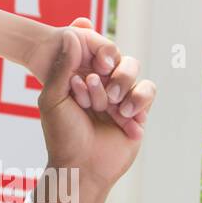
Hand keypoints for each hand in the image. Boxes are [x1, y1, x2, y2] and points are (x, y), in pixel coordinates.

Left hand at [37, 28, 145, 201]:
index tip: (86, 70)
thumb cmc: (62, 135)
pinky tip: (125, 118)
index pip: (91, 52)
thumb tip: (70, 33)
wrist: (81, 168)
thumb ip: (62, 67)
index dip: (92, 56)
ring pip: (133, 71)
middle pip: (114, 58)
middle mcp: (100, 84)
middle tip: (95, 86)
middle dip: (106, 74)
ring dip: (122, 85)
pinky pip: (147, 91)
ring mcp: (120, 96)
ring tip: (112, 107)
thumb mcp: (54, 99)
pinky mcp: (138, 111)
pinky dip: (138, 101)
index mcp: (78, 78)